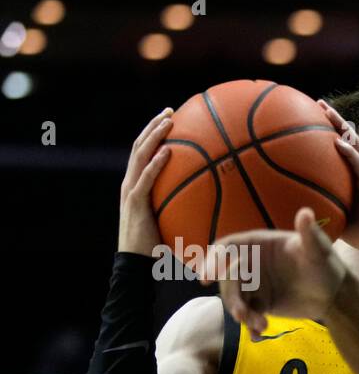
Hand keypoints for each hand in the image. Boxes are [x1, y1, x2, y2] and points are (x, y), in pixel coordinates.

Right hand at [117, 108, 172, 254]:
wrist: (135, 262)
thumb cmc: (155, 245)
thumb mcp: (170, 220)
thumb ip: (183, 208)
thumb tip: (214, 204)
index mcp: (136, 184)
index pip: (142, 152)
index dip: (153, 133)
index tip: (170, 118)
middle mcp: (130, 182)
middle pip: (139, 145)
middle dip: (154, 125)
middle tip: (170, 110)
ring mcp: (130, 190)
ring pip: (139, 155)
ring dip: (153, 136)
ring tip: (168, 121)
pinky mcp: (134, 201)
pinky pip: (146, 178)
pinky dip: (156, 163)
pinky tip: (169, 152)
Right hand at [200, 208, 347, 337]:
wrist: (334, 293)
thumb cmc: (325, 264)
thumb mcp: (318, 249)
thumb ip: (308, 234)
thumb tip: (306, 213)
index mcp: (257, 245)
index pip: (228, 248)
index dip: (214, 259)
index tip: (207, 275)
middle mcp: (250, 263)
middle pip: (228, 278)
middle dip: (231, 297)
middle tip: (241, 314)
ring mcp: (253, 285)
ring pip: (236, 298)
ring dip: (242, 314)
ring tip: (260, 326)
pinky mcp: (260, 304)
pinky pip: (248, 314)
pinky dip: (251, 326)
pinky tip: (258, 336)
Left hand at [317, 99, 358, 263]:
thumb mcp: (342, 220)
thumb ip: (326, 210)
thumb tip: (302, 211)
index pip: (347, 150)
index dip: (334, 133)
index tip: (317, 120)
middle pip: (350, 139)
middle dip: (335, 121)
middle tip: (319, 105)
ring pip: (355, 145)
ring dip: (340, 127)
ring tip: (325, 111)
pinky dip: (348, 152)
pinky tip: (336, 141)